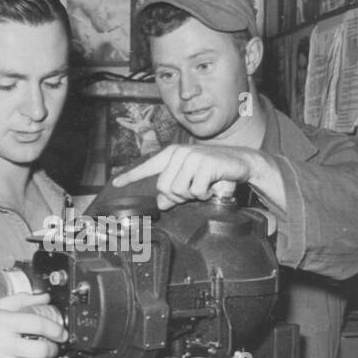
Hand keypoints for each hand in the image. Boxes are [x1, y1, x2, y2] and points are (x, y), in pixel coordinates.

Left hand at [112, 143, 256, 209]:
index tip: (116, 183)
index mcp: (172, 154)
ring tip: (202, 189)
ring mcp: (193, 157)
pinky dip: (204, 195)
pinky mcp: (206, 165)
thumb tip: (161, 204)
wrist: (241, 162)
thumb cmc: (214, 171)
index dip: (131, 176)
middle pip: (164, 187)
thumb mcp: (191, 180)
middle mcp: (180, 153)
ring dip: (191, 196)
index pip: (148, 167)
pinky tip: (211, 188)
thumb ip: (174, 191)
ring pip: (178, 190)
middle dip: (177, 197)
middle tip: (192, 193)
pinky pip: (196, 191)